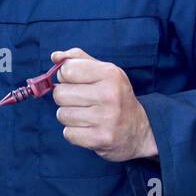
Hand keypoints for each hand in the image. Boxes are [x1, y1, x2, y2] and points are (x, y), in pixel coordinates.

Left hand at [50, 47, 158, 162]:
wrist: (140, 130)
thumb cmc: (115, 96)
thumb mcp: (104, 71)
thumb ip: (78, 59)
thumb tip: (55, 56)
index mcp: (110, 74)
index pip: (67, 70)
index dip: (65, 77)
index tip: (76, 82)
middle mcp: (109, 95)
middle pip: (60, 94)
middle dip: (65, 98)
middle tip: (82, 101)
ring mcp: (106, 118)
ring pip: (62, 115)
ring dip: (69, 116)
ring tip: (87, 116)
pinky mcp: (100, 139)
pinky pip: (67, 133)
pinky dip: (74, 132)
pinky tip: (89, 129)